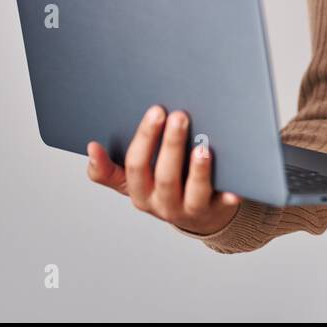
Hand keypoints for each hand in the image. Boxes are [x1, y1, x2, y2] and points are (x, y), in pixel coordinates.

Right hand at [87, 105, 241, 236]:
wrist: (198, 215)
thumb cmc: (163, 186)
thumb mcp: (134, 180)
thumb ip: (109, 169)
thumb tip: (91, 148)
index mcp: (140, 192)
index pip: (136, 166)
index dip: (144, 139)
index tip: (154, 111)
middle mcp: (163, 204)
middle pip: (165, 176)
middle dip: (171, 144)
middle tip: (180, 115)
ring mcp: (190, 209)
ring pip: (193, 192)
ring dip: (198, 170)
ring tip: (203, 147)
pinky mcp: (217, 211)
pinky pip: (223, 204)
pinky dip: (229, 196)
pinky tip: (235, 185)